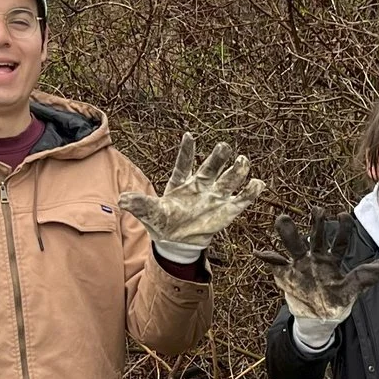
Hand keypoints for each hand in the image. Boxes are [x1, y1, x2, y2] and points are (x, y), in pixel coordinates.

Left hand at [118, 134, 265, 249]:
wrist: (177, 241)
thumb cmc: (163, 222)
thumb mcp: (149, 212)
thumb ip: (138, 204)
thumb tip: (121, 200)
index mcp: (181, 182)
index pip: (184, 164)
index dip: (187, 151)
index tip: (189, 137)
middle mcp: (201, 185)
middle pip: (211, 167)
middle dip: (218, 157)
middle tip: (224, 147)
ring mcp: (215, 196)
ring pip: (228, 179)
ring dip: (237, 170)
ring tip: (243, 160)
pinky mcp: (227, 210)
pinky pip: (240, 200)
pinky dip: (250, 192)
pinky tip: (257, 184)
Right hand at [267, 215, 378, 324]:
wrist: (317, 319)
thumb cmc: (335, 302)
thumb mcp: (351, 291)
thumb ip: (365, 278)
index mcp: (332, 259)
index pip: (339, 242)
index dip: (342, 228)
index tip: (343, 214)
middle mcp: (315, 257)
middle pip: (316, 237)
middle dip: (316, 224)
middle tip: (318, 210)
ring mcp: (300, 265)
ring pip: (294, 245)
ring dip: (289, 233)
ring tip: (282, 220)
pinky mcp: (286, 275)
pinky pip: (276, 265)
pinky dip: (269, 258)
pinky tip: (261, 253)